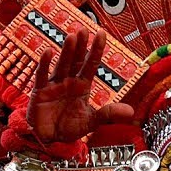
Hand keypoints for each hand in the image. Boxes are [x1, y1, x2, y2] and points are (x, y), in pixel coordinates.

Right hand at [25, 29, 132, 143]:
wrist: (51, 141)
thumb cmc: (70, 128)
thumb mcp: (92, 121)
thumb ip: (109, 114)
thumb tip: (131, 112)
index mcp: (82, 86)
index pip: (91, 64)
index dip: (96, 50)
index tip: (101, 33)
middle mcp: (69, 81)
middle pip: (76, 60)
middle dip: (81, 46)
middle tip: (85, 30)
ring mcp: (54, 85)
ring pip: (62, 65)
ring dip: (67, 51)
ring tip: (72, 37)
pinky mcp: (40, 92)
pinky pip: (42, 76)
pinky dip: (44, 64)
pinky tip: (48, 51)